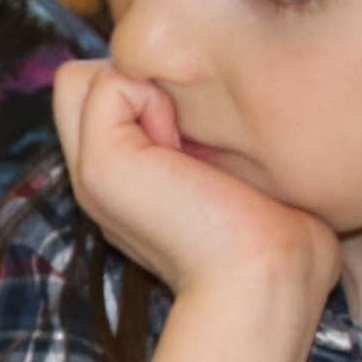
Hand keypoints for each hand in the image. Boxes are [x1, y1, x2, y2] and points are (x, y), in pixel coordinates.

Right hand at [49, 62, 341, 314]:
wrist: (266, 284)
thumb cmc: (280, 240)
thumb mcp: (248, 179)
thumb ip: (216, 140)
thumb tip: (203, 106)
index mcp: (130, 185)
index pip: (106, 98)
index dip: (149, 91)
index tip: (203, 141)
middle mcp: (100, 180)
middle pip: (81, 82)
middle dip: (134, 80)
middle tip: (188, 133)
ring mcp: (91, 173)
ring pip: (82, 77)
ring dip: (142, 87)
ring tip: (186, 143)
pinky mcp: (100, 166)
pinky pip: (106, 81)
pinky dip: (152, 97)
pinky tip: (185, 150)